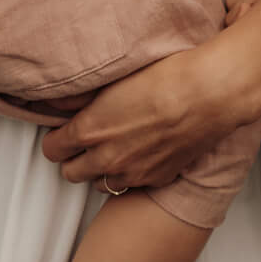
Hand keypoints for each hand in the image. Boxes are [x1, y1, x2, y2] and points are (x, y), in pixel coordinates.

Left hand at [43, 43, 242, 189]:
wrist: (209, 94)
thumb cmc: (164, 77)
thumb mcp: (114, 79)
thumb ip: (79, 96)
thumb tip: (56, 102)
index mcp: (89, 131)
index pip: (51, 150)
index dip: (57, 138)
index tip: (65, 130)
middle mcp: (106, 159)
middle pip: (70, 173)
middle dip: (74, 157)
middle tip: (88, 139)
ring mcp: (131, 174)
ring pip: (98, 183)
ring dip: (101, 168)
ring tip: (116, 146)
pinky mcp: (155, 180)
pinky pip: (131, 184)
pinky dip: (130, 173)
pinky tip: (142, 151)